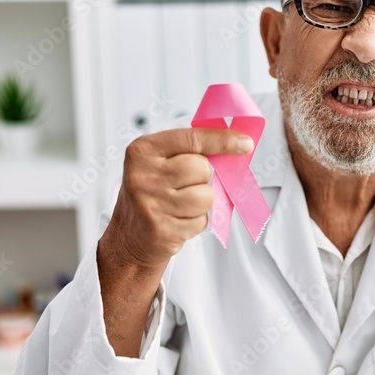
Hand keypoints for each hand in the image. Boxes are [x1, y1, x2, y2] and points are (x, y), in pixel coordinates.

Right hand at [102, 127, 252, 268]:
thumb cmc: (152, 193)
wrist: (129, 236)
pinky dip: (196, 222)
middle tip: (185, 185)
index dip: (223, 140)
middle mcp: (142, 175)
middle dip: (203, 178)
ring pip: (206, 196)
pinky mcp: (161, 229)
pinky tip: (178, 220)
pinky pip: (201, 221)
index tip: (245, 143)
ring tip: (181, 205)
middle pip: (202, 168)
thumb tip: (237, 143)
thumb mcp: (159, 162)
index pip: (192, 139)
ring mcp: (150, 204)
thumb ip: (190, 150)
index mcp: (142, 150)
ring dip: (201, 202)